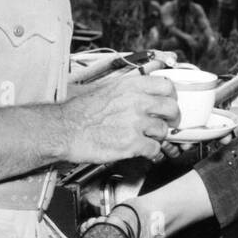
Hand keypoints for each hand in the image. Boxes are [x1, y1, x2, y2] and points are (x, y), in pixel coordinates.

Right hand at [59, 69, 178, 162]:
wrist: (64, 130)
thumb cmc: (81, 112)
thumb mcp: (107, 89)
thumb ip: (130, 89)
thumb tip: (147, 93)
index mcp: (130, 86)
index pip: (166, 85)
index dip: (171, 96)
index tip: (169, 102)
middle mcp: (136, 102)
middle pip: (172, 108)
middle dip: (172, 118)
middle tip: (168, 124)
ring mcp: (135, 123)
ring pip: (163, 131)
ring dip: (156, 137)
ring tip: (144, 138)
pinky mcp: (132, 143)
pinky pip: (154, 149)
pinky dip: (150, 152)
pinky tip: (139, 149)